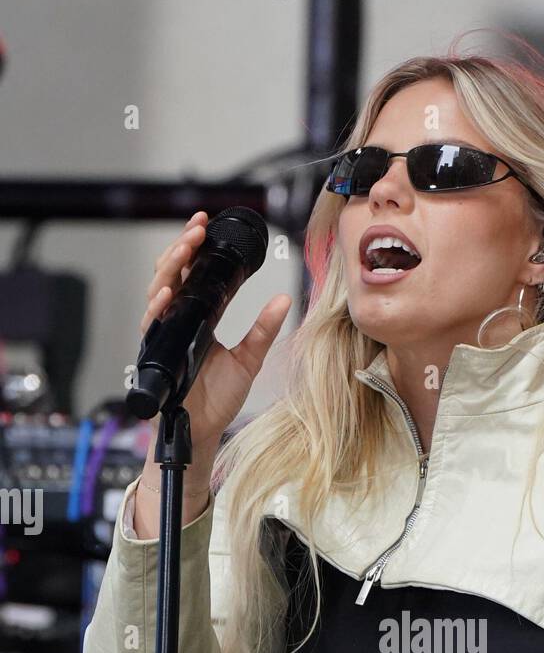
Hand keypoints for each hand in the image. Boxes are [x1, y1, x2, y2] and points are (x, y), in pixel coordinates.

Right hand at [139, 210, 292, 456]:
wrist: (202, 429)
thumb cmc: (219, 398)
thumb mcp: (249, 359)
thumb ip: (263, 330)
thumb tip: (283, 299)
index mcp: (200, 315)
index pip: (195, 272)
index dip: (197, 247)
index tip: (206, 223)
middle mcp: (179, 319)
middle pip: (173, 272)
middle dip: (182, 246)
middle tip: (197, 227)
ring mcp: (165, 333)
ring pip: (159, 289)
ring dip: (170, 266)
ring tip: (185, 247)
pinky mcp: (157, 351)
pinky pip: (152, 323)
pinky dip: (158, 305)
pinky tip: (167, 292)